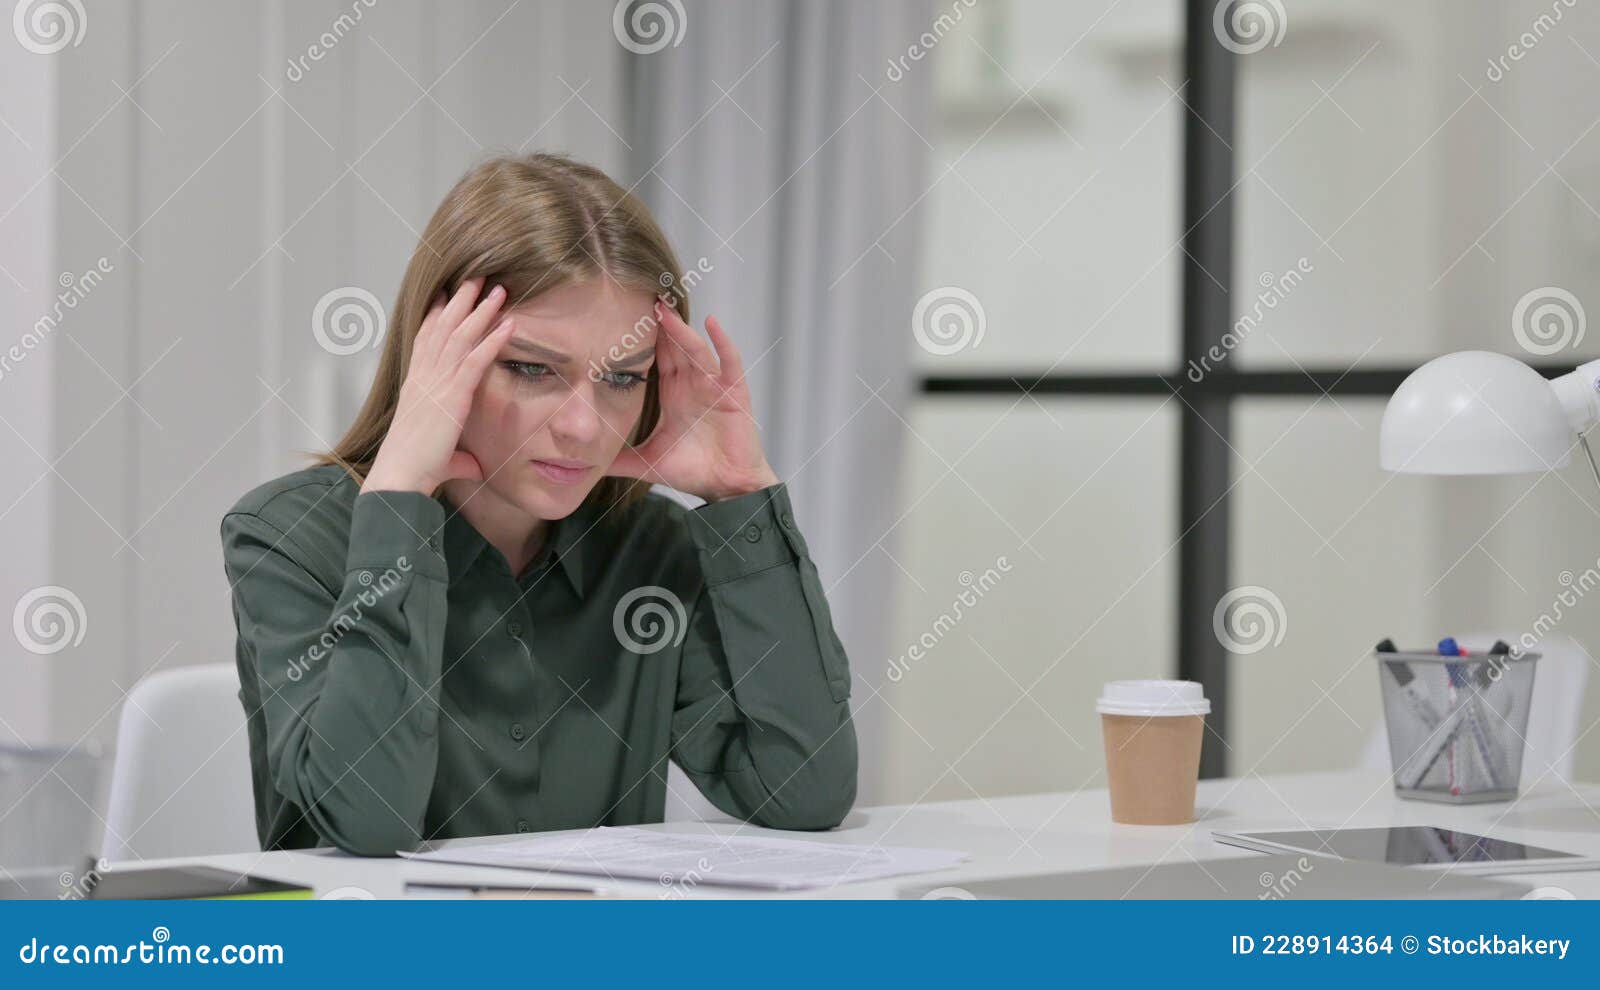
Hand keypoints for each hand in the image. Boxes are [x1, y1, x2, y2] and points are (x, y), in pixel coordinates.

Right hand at [361, 277, 515, 495]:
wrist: (400, 478)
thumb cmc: (416, 470)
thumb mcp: (441, 456)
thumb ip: (459, 456)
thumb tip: (473, 467)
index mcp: (417, 385)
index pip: (426, 339)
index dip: (436, 313)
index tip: (447, 292)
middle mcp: (424, 377)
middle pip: (443, 327)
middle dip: (461, 300)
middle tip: (476, 276)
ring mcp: (437, 384)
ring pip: (460, 336)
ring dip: (480, 310)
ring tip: (498, 288)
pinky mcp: (453, 397)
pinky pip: (476, 361)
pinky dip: (493, 339)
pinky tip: (509, 323)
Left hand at [608, 300, 778, 502]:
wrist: (727, 487)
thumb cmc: (693, 470)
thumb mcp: (646, 462)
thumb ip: (617, 460)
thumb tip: (583, 466)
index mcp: (673, 394)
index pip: (655, 359)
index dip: (642, 339)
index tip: (620, 315)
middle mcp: (692, 385)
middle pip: (674, 347)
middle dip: (659, 323)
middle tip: (640, 295)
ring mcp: (714, 386)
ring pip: (695, 350)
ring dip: (681, 330)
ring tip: (665, 308)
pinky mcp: (734, 393)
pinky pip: (729, 363)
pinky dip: (722, 343)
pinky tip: (712, 324)